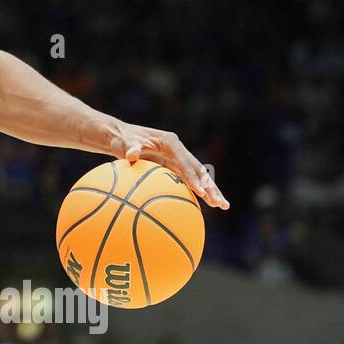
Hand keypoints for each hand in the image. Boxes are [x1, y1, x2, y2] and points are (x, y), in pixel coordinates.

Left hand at [105, 121, 229, 208]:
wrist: (120, 137)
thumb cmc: (123, 139)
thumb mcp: (125, 142)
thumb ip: (130, 147)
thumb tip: (130, 155)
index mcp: (170, 142)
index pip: (185, 161)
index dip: (193, 176)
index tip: (200, 191)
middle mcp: (178, 150)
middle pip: (198, 170)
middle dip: (210, 186)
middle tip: (220, 202)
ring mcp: (177, 158)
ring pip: (197, 176)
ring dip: (209, 190)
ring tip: (222, 205)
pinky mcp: (174, 167)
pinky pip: (188, 181)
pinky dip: (197, 191)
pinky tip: (207, 204)